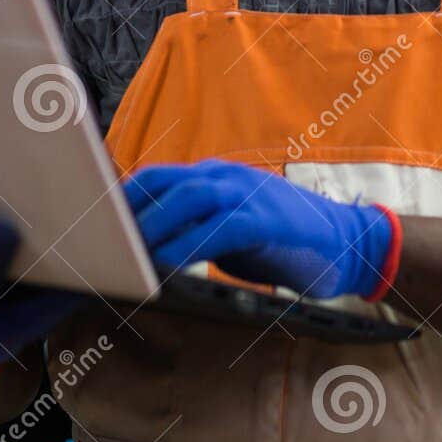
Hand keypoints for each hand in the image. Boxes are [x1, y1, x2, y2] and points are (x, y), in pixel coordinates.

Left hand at [124, 159, 397, 299]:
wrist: (349, 245)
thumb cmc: (282, 243)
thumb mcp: (230, 232)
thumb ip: (194, 231)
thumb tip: (145, 252)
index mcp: (215, 177)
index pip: (158, 176)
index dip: (123, 197)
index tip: (92, 223)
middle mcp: (228, 177)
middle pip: (165, 181)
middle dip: (128, 211)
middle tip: (99, 242)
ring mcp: (251, 194)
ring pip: (190, 197)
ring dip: (154, 226)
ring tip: (126, 254)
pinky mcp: (272, 220)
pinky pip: (222, 227)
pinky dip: (191, 244)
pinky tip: (170, 264)